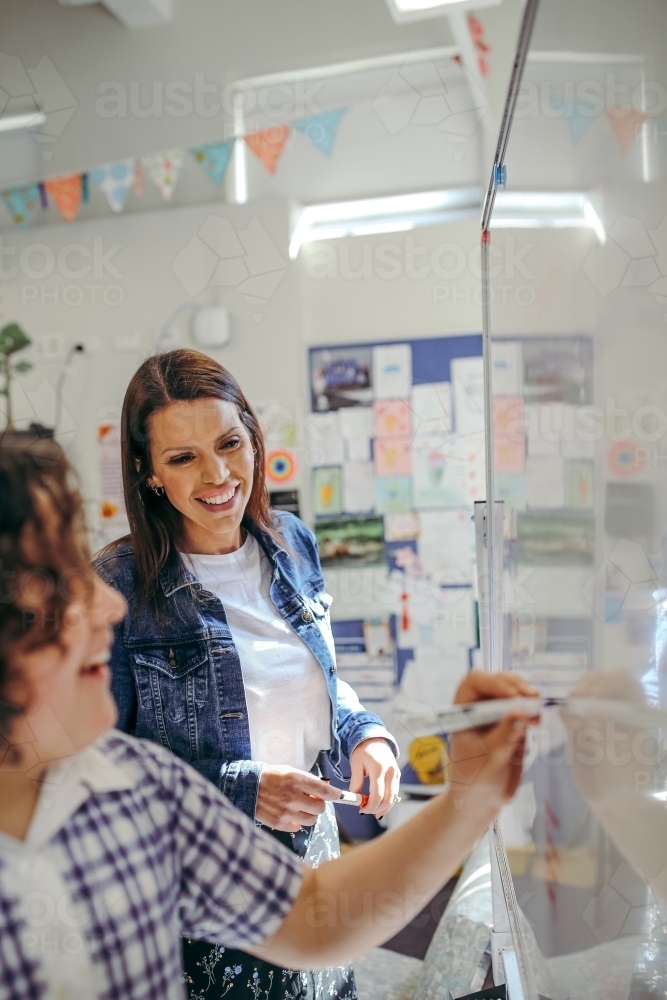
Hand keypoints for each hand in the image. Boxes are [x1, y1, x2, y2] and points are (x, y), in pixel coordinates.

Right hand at [255, 764, 340, 832]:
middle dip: (319, 804)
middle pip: (320, 808)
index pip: (325, 791)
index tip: (339, 795)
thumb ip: (308, 782)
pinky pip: (298, 827)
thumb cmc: (271, 777)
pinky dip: (297, 821)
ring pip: (312, 820)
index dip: (336, 794)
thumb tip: (324, 792)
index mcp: (297, 780)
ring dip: (309, 814)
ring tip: (300, 807)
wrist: (247, 786)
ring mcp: (286, 812)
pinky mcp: (279, 823)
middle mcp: (293, 797)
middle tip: (312, 800)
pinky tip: (289, 813)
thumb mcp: (290, 771)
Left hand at [349, 738, 399, 819]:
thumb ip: (356, 781)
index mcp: (378, 769)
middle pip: (387, 800)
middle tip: (365, 811)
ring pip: (393, 798)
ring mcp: (396, 774)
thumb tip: (356, 798)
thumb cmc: (363, 750)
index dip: (369, 806)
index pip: (377, 795)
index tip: (361, 810)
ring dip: (383, 808)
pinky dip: (388, 802)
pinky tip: (380, 806)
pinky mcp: (397, 775)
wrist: (375, 738)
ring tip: (372, 811)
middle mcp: (390, 772)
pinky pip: (395, 793)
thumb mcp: (356, 763)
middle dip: (376, 809)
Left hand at [448, 671, 538, 808]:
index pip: (474, 683)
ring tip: (537, 711)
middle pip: (497, 682)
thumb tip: (519, 713)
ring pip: (513, 692)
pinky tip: (538, 720)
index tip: (512, 695)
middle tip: (532, 698)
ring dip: (527, 696)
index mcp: (463, 710)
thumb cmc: (474, 779)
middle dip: (515, 686)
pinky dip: (532, 710)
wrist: (481, 798)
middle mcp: (480, 707)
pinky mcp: (513, 723)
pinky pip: (524, 708)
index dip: (493, 682)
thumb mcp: (489, 759)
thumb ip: (504, 736)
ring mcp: (497, 714)